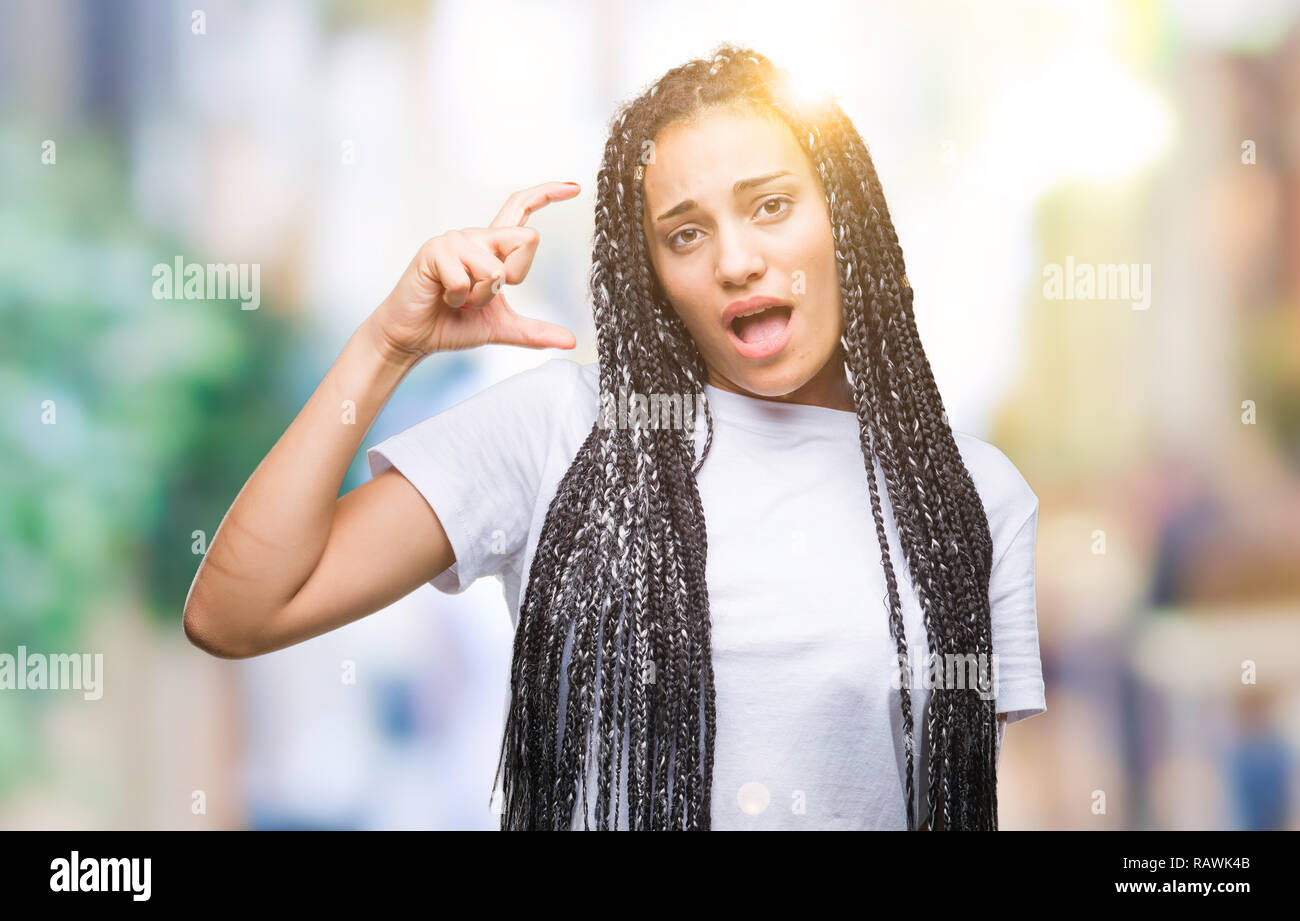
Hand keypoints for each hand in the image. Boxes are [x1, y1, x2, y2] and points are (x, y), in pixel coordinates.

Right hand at [369, 181, 579, 360]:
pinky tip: (442, 296)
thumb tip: (569, 342)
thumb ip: (535, 332)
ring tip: (457, 299)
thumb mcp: (502, 327)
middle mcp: (476, 237)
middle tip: (482, 295)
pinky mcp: (436, 250)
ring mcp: (456, 240)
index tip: (573, 186)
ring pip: (496, 269)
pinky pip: (466, 280)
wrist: (415, 337)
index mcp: (492, 248)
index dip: (548, 194)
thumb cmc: (452, 324)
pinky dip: (458, 299)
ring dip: (480, 297)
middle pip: (527, 239)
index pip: (521, 209)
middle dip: (513, 279)